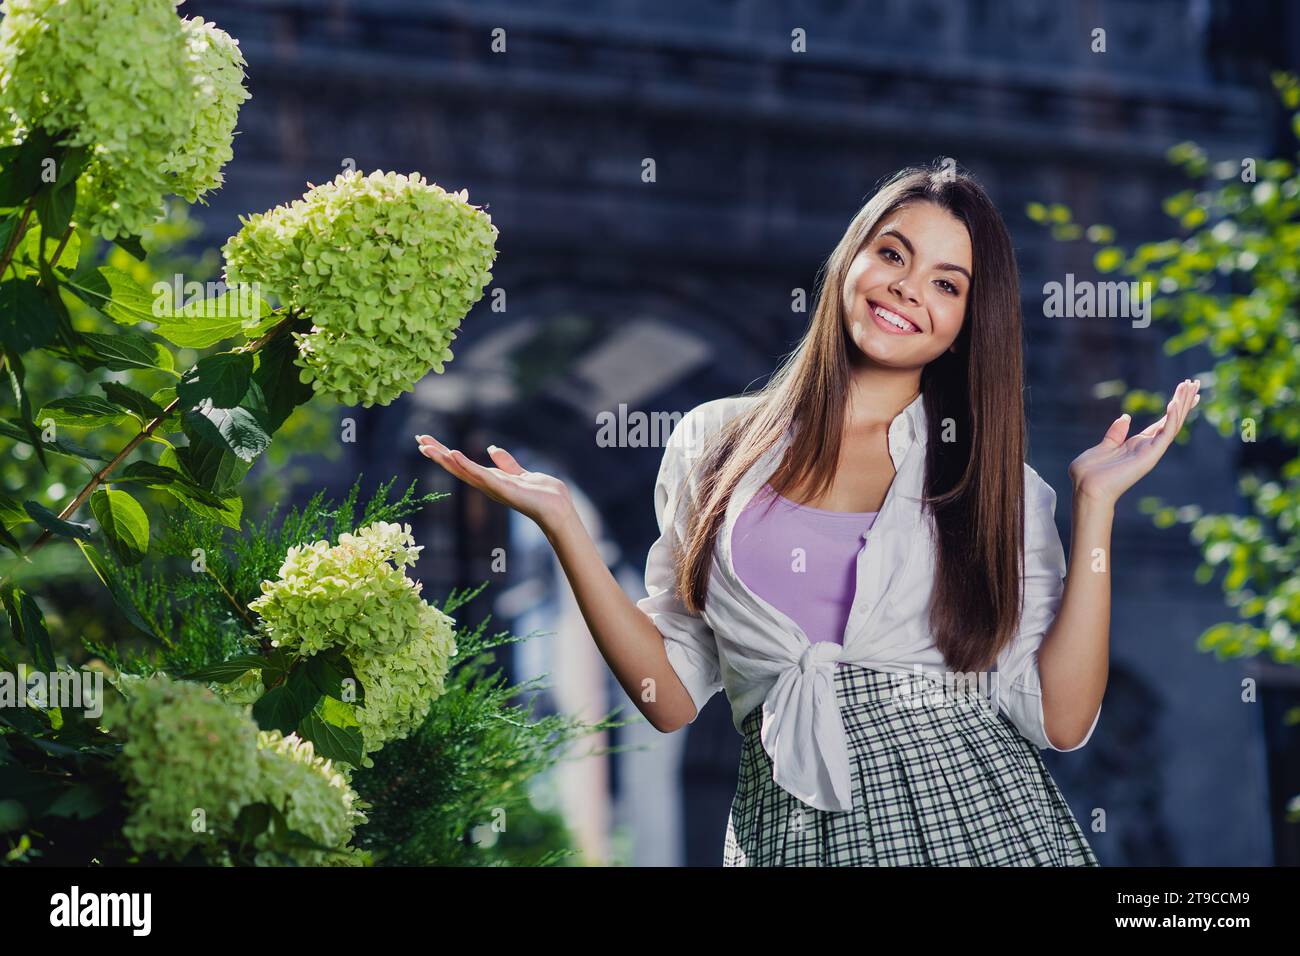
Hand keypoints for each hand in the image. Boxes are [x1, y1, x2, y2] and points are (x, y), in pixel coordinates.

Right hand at [415, 434, 575, 531]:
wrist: (556, 508)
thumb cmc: (541, 494)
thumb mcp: (519, 473)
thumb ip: (506, 463)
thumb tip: (492, 449)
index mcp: (489, 479)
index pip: (462, 464)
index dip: (444, 453)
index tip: (426, 441)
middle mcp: (486, 484)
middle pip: (456, 467)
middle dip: (437, 454)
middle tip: (419, 439)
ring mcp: (492, 487)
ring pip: (463, 470)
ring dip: (444, 458)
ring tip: (427, 446)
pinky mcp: (502, 487)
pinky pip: (481, 474)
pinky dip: (466, 465)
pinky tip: (453, 454)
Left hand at [1067, 378, 1200, 507]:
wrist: (1085, 489)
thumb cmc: (1089, 473)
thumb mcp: (1102, 447)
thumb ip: (1115, 433)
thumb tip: (1125, 417)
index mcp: (1137, 444)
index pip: (1162, 422)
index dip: (1174, 406)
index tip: (1183, 390)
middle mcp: (1148, 447)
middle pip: (1172, 420)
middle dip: (1184, 401)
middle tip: (1195, 382)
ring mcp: (1150, 451)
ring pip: (1173, 424)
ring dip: (1182, 405)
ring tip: (1190, 386)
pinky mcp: (1150, 455)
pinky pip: (1165, 434)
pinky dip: (1171, 419)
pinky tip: (1174, 403)